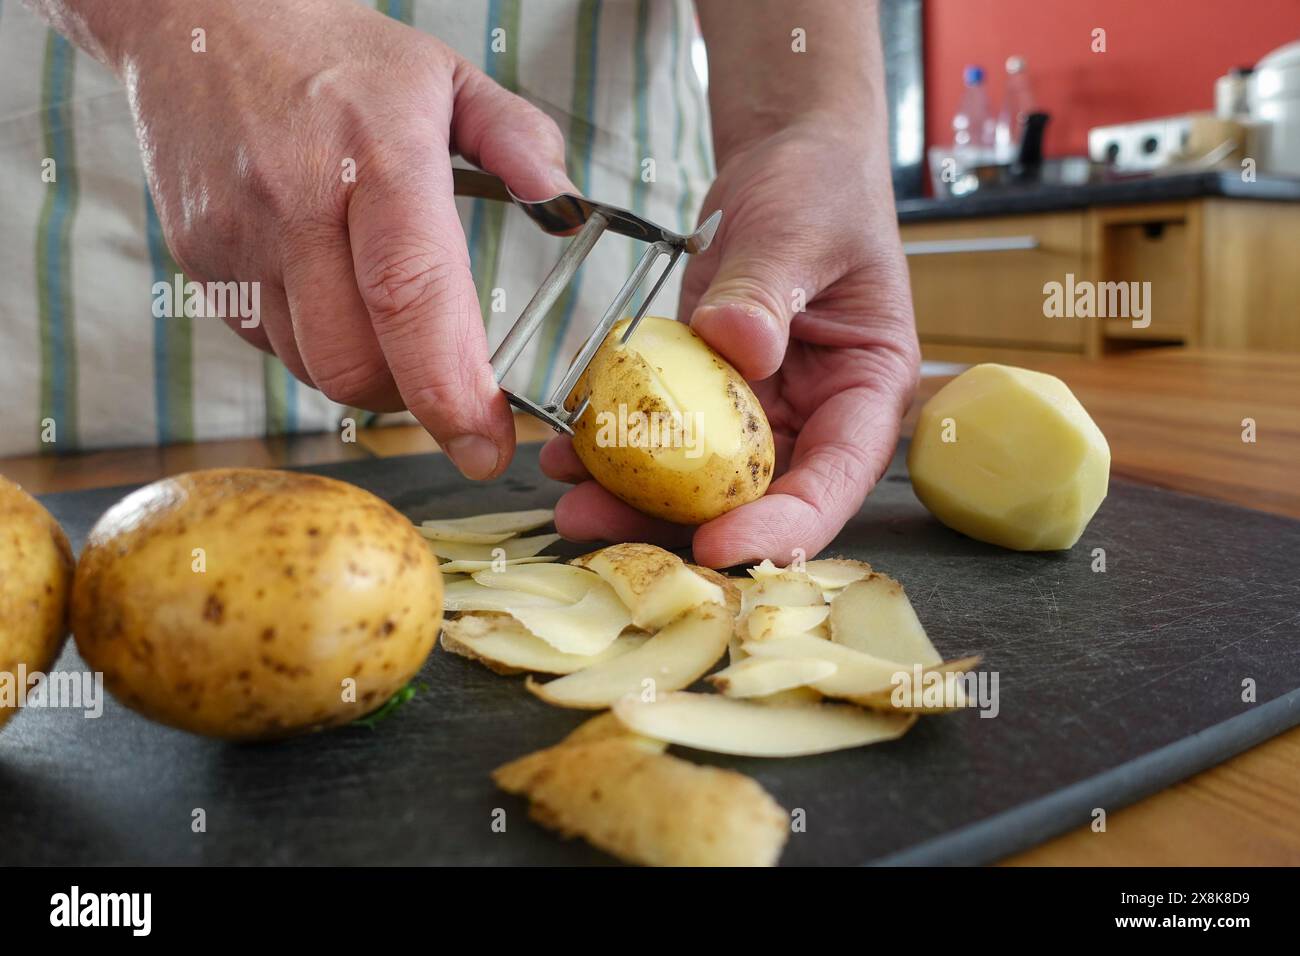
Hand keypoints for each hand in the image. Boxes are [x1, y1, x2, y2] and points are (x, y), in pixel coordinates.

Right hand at [109, 0, 573, 477]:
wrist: (199, 21)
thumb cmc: (333, 53)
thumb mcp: (443, 74)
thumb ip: (517, 136)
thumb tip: (564, 205)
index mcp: (376, 156)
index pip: (411, 298)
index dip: (449, 389)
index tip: (488, 445)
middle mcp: (298, 203)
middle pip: (353, 363)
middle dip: (411, 398)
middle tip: (443, 381)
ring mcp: (237, 236)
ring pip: (308, 366)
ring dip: (361, 371)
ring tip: (381, 316)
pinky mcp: (200, 258)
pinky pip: (264, 341)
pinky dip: (309, 342)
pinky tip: (325, 287)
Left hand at [540, 125, 919, 566]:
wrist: (784, 158)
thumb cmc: (821, 188)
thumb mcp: (801, 229)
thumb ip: (768, 288)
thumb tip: (738, 345)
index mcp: (864, 393)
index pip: (833, 483)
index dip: (780, 528)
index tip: (717, 546)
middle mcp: (811, 417)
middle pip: (755, 498)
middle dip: (682, 526)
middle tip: (605, 527)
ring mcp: (753, 410)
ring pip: (698, 479)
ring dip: (634, 497)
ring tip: (569, 502)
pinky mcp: (701, 391)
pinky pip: (661, 433)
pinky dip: (616, 445)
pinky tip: (567, 449)